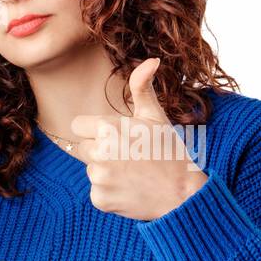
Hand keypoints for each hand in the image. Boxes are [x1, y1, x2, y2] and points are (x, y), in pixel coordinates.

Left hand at [70, 57, 207, 220]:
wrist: (182, 194)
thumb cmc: (170, 151)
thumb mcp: (156, 116)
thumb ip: (143, 87)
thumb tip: (151, 59)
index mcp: (107, 128)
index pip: (78, 126)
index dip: (96, 131)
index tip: (116, 137)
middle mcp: (98, 152)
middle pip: (82, 148)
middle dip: (100, 151)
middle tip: (128, 157)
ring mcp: (98, 178)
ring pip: (91, 171)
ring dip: (106, 172)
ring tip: (133, 174)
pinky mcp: (100, 200)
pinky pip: (97, 192)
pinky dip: (110, 193)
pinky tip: (131, 190)